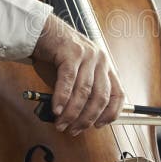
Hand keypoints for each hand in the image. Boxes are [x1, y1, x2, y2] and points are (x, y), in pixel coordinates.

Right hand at [32, 14, 124, 135]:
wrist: (42, 31)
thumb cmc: (57, 56)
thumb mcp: (74, 76)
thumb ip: (78, 95)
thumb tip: (73, 120)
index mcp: (105, 67)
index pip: (118, 94)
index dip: (111, 113)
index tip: (98, 125)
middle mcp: (100, 60)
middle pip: (100, 97)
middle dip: (86, 118)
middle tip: (73, 130)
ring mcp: (87, 55)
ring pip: (84, 92)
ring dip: (72, 113)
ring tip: (61, 124)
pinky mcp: (71, 52)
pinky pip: (69, 81)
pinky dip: (62, 98)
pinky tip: (56, 110)